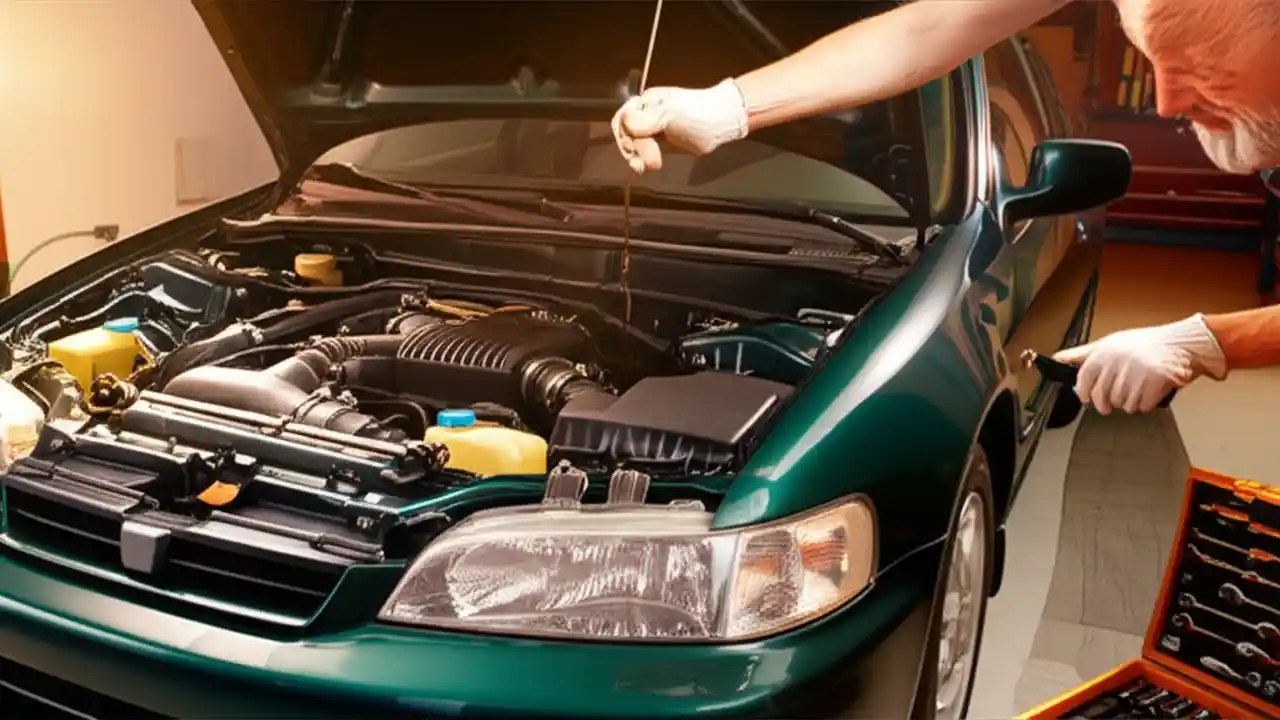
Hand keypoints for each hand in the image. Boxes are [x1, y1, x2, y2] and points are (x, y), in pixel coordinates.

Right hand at [611, 79, 748, 173]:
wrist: (721, 122)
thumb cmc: (697, 113)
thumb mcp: (669, 113)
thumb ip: (645, 120)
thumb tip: (625, 125)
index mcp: (645, 103)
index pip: (622, 120)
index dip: (624, 136)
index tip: (633, 150)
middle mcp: (646, 115)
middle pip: (626, 135)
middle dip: (631, 150)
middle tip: (639, 164)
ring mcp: (654, 129)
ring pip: (635, 145)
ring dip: (637, 157)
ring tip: (645, 167)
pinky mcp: (662, 142)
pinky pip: (646, 152)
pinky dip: (645, 160)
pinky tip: (650, 166)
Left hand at [1051, 314, 1227, 414]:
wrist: (1183, 343)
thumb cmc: (1145, 344)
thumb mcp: (1110, 344)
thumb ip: (1082, 354)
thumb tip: (1058, 358)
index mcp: (1104, 353)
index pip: (1084, 381)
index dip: (1084, 393)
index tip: (1087, 398)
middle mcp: (1117, 362)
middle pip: (1102, 397)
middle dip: (1108, 403)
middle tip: (1115, 399)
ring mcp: (1136, 373)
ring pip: (1122, 404)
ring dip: (1130, 402)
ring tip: (1138, 387)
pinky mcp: (1153, 382)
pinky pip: (1141, 406)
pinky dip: (1146, 403)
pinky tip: (1150, 390)